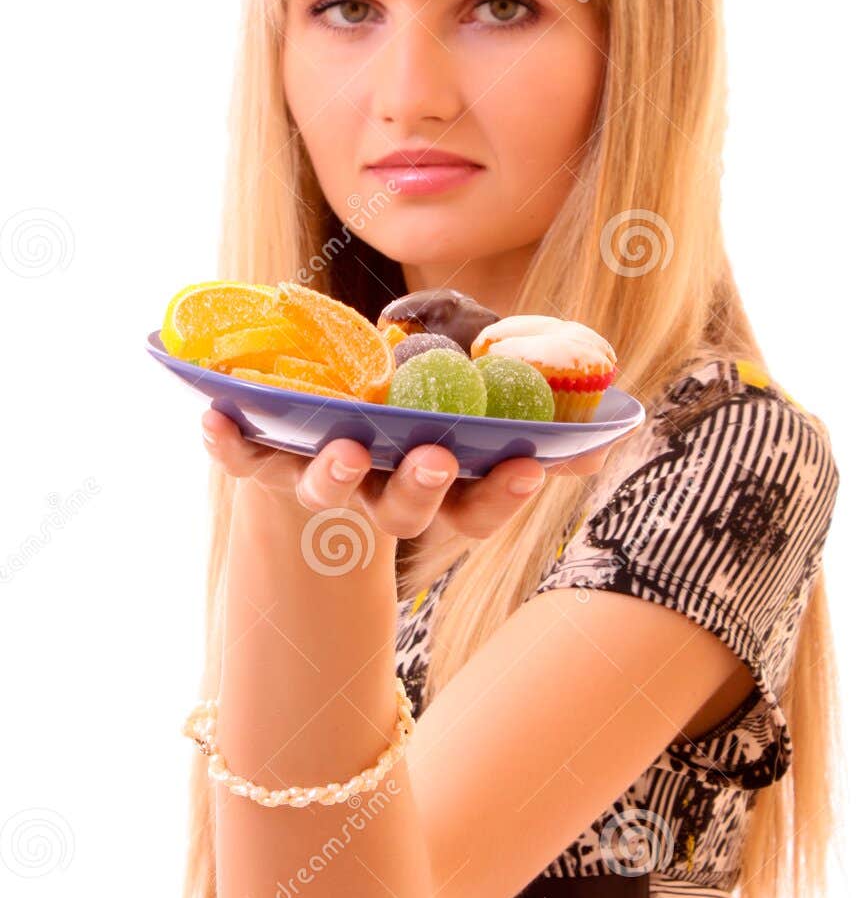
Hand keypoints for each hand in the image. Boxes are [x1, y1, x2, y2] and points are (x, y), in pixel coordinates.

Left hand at [200, 407, 620, 542]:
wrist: (324, 435)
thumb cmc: (422, 401)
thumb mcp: (481, 388)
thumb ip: (532, 396)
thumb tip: (606, 429)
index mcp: (440, 489)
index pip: (479, 509)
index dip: (503, 494)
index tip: (526, 466)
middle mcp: (382, 498)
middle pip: (405, 509)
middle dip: (420, 486)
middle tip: (432, 455)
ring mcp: (326, 485)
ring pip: (330, 492)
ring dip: (335, 474)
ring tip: (342, 450)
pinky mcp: (270, 464)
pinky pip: (246, 460)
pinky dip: (228, 442)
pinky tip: (210, 413)